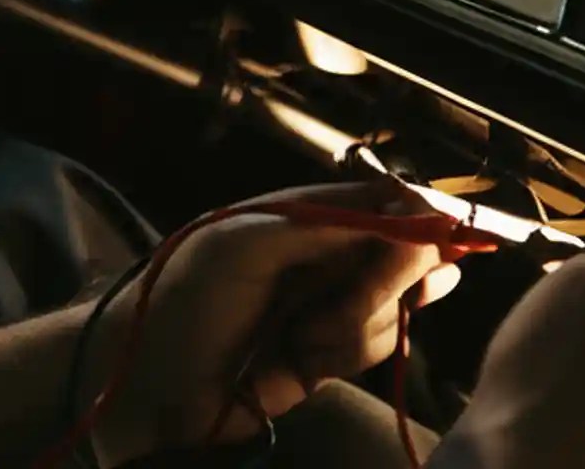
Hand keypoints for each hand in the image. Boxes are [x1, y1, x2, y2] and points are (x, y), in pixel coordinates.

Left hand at [86, 182, 461, 466]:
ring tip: (298, 337)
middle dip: (384, 283)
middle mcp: (331, 254)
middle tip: (340, 307)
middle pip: (407, 254)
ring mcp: (335, 304)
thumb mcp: (247, 242)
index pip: (389, 201)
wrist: (150, 384)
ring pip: (397, 306)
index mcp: (310, 215)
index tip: (434, 243)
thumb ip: (326, 223)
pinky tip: (303, 356)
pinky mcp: (335, 354)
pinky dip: (346, 353)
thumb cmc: (187, 298)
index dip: (421, 218)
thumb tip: (404, 214)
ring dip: (353, 326)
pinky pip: (378, 345)